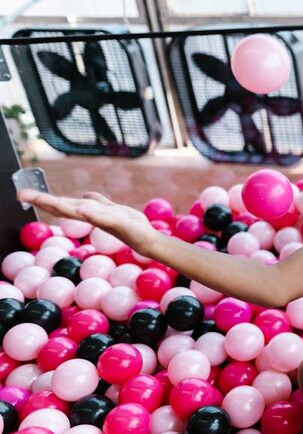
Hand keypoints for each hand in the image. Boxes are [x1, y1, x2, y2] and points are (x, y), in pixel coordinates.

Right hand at [17, 190, 157, 253]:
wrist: (149, 239)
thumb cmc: (132, 226)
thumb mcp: (113, 210)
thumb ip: (99, 203)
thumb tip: (85, 195)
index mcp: (91, 213)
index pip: (63, 204)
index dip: (43, 199)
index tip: (21, 194)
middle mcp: (93, 217)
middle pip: (65, 207)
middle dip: (44, 201)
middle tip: (21, 195)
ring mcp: (105, 221)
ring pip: (80, 211)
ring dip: (63, 206)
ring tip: (45, 201)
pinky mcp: (118, 224)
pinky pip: (104, 218)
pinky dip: (93, 214)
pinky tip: (83, 210)